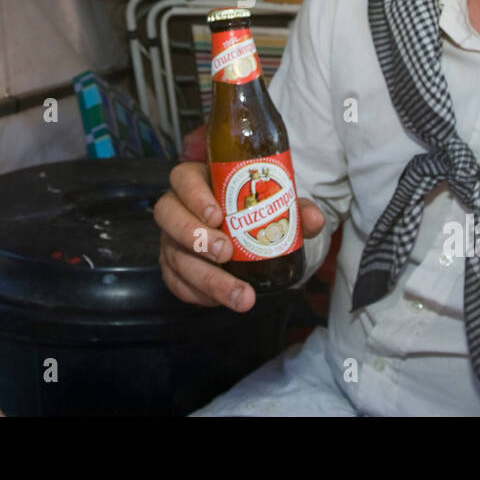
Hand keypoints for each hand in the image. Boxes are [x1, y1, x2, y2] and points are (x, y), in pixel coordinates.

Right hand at [154, 161, 325, 311]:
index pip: (183, 178)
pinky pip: (175, 282)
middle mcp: (178, 207)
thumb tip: (312, 220)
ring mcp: (172, 238)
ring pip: (173, 255)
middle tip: (225, 253)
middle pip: (167, 215)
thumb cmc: (256, 211)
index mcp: (199, 180)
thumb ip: (295, 209)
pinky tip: (220, 301)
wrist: (249, 236)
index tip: (217, 215)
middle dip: (194, 236)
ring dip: (205, 277)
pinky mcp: (173, 266)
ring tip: (238, 293)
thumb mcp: (277, 205)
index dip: (194, 196)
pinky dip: (198, 294)